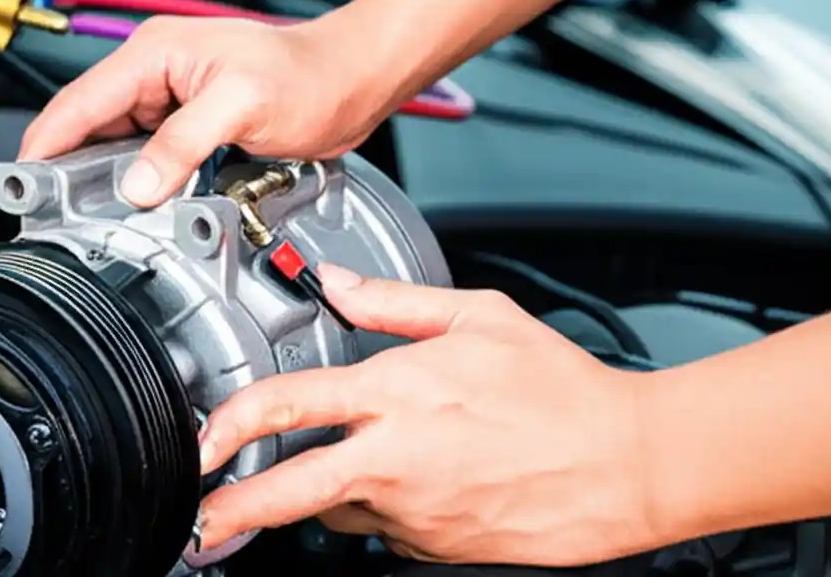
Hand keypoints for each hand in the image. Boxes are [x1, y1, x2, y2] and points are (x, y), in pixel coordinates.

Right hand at [17, 13, 403, 206]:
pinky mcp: (189, 124)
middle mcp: (154, 72)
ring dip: (104, 180)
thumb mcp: (241, 105)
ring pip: (116, 146)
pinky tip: (138, 206)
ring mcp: (171, 99)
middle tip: (52, 215)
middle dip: (67, 169)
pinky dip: (139, 182)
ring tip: (91, 217)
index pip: (77, 102)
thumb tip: (137, 184)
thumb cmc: (309, 74)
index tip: (20, 184)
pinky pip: (148, 156)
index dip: (43, 144)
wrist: (352, 80)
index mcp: (153, 53)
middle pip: (88, 127)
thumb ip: (183, 142)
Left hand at [195, 265, 660, 566]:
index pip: (289, 405)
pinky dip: (389, 505)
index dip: (231, 425)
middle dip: (234, 512)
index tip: (204, 440)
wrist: (629, 465)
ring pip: (341, 507)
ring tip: (380, 457)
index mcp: (397, 393)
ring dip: (337, 488)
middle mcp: (396, 459)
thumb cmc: (563, 391)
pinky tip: (430, 477)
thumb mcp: (479, 317)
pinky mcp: (438, 546)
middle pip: (289, 492)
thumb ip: (395, 301)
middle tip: (202, 522)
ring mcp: (415, 510)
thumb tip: (342, 283)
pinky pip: (389, 527)